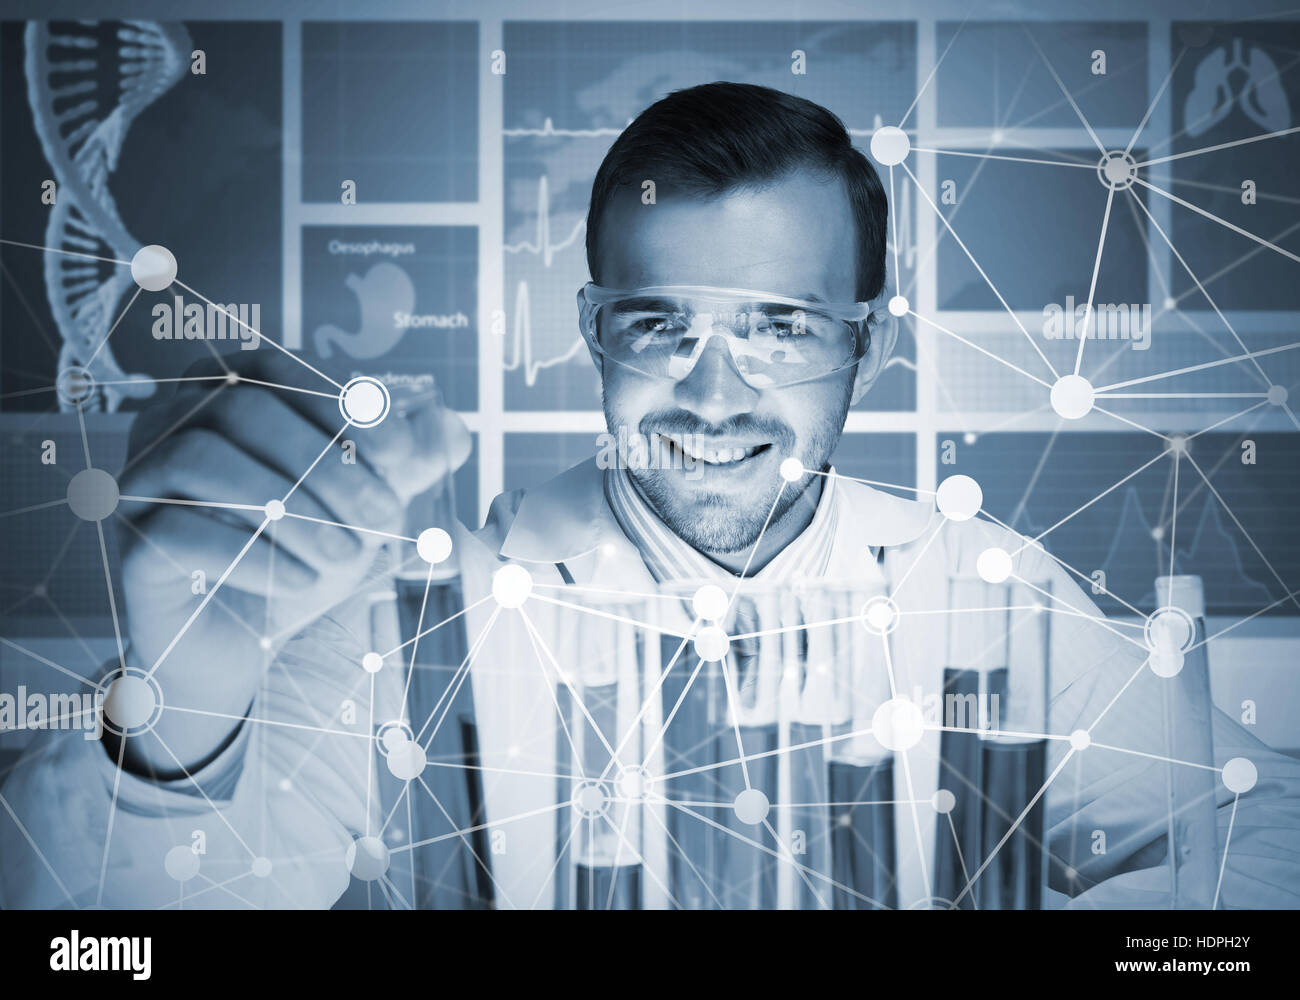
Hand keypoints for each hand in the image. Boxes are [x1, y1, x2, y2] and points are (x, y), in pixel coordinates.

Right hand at [114, 351, 470, 773]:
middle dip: (329, 466)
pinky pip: (178, 531)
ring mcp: (139, 478)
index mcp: (229, 391)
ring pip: (204, 460)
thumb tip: (454, 431)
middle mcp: (172, 421)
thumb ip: (412, 463)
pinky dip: (253, 557)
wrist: (244, 641)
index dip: (347, 406)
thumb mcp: (366, 505)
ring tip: (347, 557)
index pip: (282, 370)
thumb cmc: (304, 553)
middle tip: (384, 519)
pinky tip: (302, 584)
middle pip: (244, 410)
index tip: (403, 457)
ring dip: (292, 509)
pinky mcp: (128, 541)